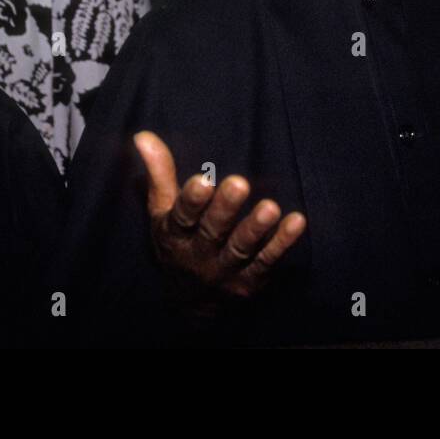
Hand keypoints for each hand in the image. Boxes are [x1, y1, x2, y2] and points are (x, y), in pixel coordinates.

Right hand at [135, 131, 305, 309]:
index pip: (182, 217)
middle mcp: (198, 256)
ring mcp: (225, 271)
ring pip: (240, 248)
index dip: (192, 201)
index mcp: (174, 235)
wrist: (192, 303)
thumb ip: (160, 174)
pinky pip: (267, 261)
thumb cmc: (177, 242)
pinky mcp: (249, 281)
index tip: (203, 180)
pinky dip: (282, 243)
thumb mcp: (163, 212)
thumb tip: (143, 136)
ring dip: (255, 229)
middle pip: (212, 231)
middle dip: (225, 209)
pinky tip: (296, 221)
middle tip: (239, 183)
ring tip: (270, 207)